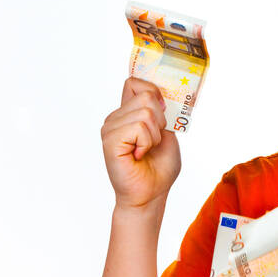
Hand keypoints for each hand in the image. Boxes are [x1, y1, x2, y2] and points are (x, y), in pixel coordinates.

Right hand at [101, 78, 180, 209]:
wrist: (151, 194)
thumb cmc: (158, 168)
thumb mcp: (167, 133)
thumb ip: (162, 112)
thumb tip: (160, 94)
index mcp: (128, 113)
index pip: (134, 82)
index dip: (153, 91)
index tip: (163, 113)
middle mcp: (116, 118)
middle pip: (147, 94)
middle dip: (160, 121)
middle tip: (152, 142)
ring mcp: (110, 128)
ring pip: (145, 112)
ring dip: (154, 136)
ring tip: (145, 151)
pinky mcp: (110, 140)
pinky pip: (138, 127)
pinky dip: (146, 143)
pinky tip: (138, 156)